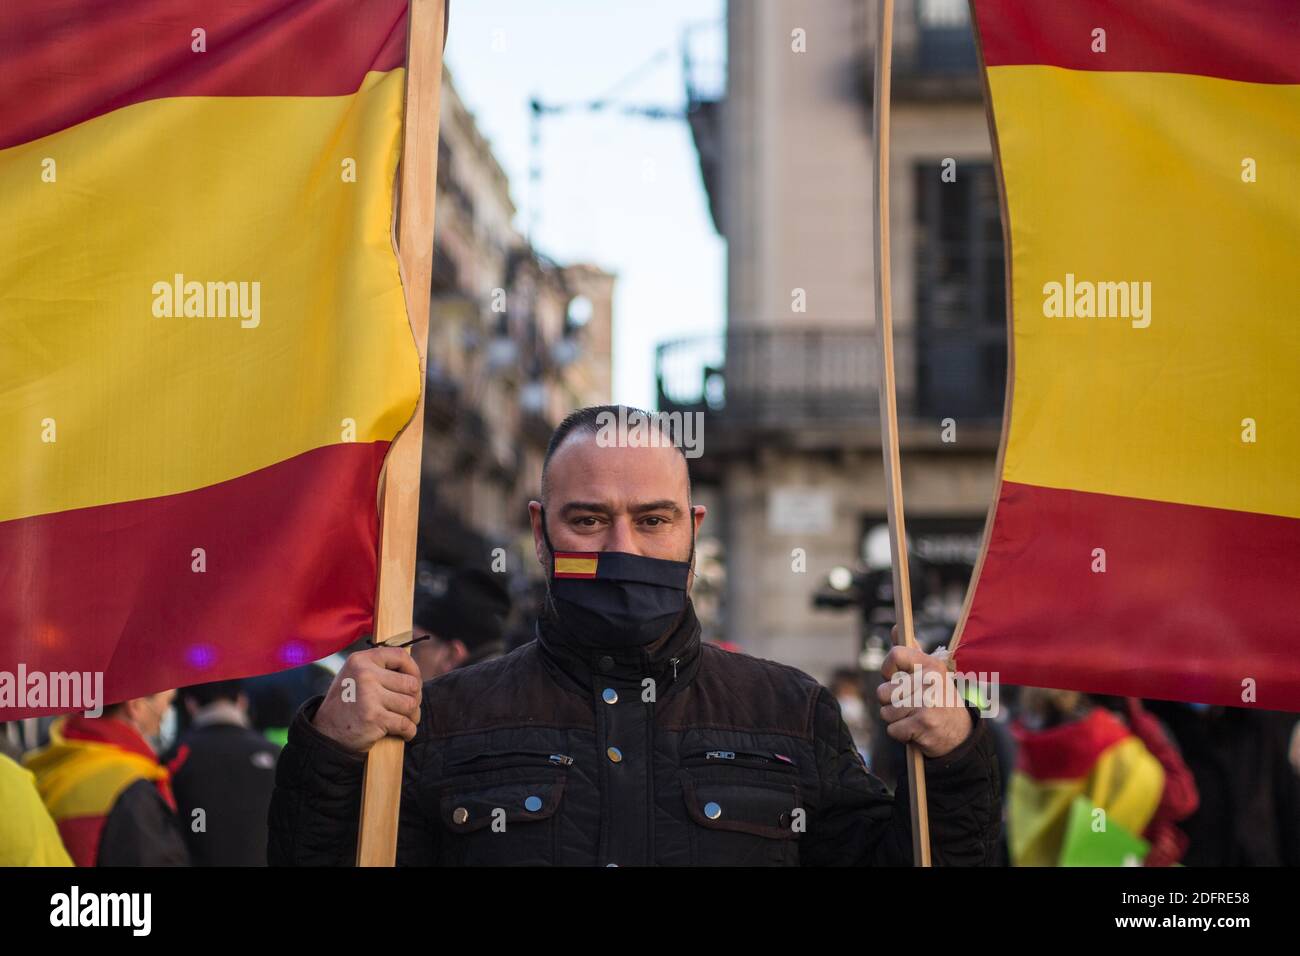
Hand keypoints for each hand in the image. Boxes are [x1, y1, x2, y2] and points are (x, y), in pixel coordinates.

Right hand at [311, 647, 422, 753]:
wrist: (326, 733)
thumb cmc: (347, 703)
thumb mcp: (356, 675)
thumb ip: (380, 669)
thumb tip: (414, 671)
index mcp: (362, 660)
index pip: (400, 656)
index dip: (414, 670)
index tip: (414, 682)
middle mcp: (365, 674)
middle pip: (411, 684)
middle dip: (415, 698)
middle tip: (408, 708)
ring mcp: (369, 696)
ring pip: (411, 704)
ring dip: (413, 716)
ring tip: (404, 720)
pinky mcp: (374, 718)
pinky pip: (405, 724)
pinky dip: (409, 731)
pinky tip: (404, 732)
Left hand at [875, 639, 971, 758]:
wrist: (959, 732)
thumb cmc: (936, 698)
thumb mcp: (929, 672)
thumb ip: (910, 652)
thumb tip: (896, 627)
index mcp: (930, 664)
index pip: (894, 655)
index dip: (887, 670)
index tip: (894, 678)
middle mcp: (929, 680)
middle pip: (883, 691)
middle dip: (890, 703)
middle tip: (909, 705)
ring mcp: (927, 702)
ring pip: (885, 712)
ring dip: (895, 719)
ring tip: (913, 717)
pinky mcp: (924, 723)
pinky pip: (892, 729)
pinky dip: (901, 734)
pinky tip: (916, 730)